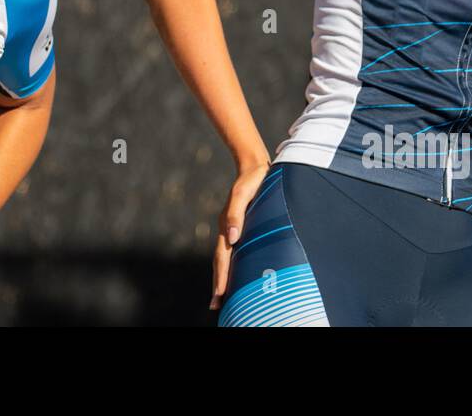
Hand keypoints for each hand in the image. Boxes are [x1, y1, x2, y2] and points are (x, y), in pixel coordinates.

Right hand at [210, 160, 272, 312]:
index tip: (219, 296)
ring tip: (222, 297)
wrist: (255, 164)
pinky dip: (231, 265)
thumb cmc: (253, 178)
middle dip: (219, 284)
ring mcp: (233, 228)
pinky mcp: (241, 225)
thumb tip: (233, 238)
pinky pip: (234, 250)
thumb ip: (236, 214)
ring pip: (226, 258)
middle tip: (216, 306)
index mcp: (228, 224)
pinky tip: (235, 273)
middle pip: (221, 261)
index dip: (221, 277)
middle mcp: (228, 228)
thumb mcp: (244, 193)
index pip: (223, 257)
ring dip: (223, 277)